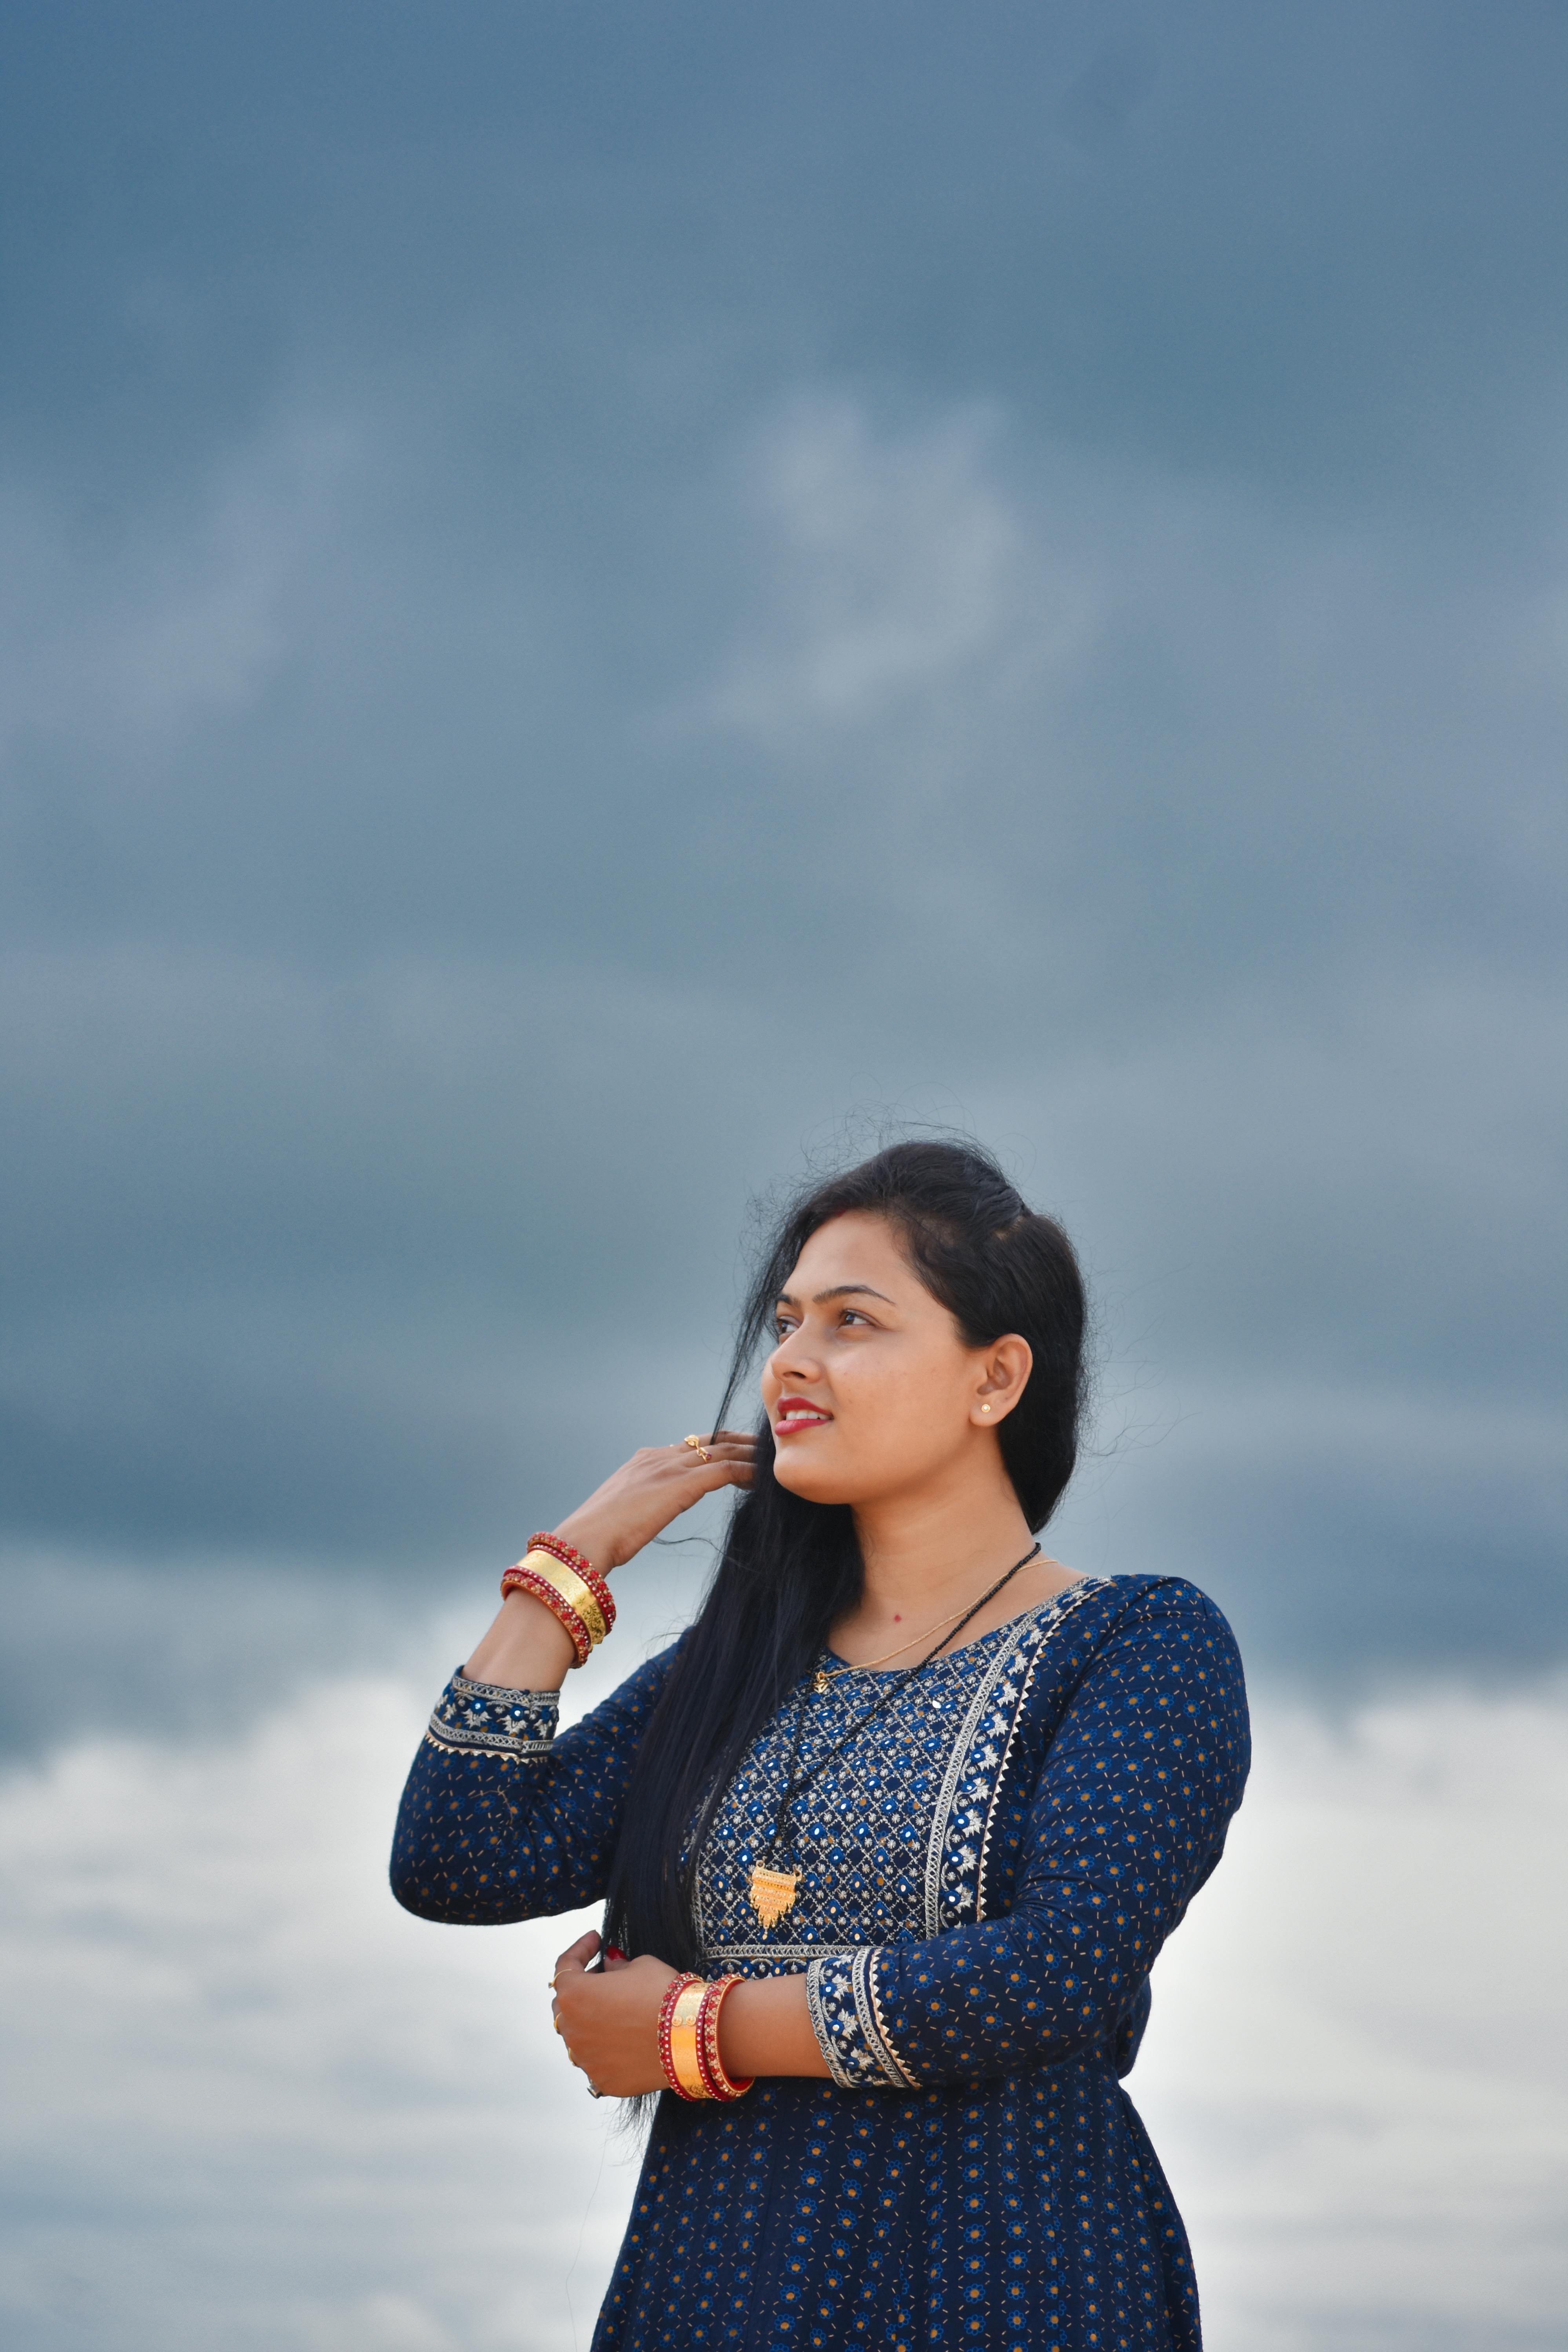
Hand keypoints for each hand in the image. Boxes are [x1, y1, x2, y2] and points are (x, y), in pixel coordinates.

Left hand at [550, 1930, 676, 2095]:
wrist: (689, 2037)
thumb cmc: (663, 1996)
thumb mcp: (640, 1965)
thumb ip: (616, 1965)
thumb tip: (609, 1964)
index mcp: (574, 1994)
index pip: (565, 1966)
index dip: (580, 1949)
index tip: (595, 1940)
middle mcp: (572, 2029)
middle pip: (565, 2003)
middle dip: (583, 1986)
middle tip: (606, 1975)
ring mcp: (585, 2058)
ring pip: (578, 2035)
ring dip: (590, 2019)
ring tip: (617, 2009)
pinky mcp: (602, 2079)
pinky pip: (595, 2059)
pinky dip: (604, 2046)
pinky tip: (625, 2037)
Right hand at [552, 1431, 755, 1574]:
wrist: (585, 1540)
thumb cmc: (598, 1535)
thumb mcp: (623, 1510)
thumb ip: (641, 1502)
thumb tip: (648, 1511)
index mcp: (643, 1459)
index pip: (690, 1444)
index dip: (718, 1445)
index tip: (737, 1449)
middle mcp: (658, 1456)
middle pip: (711, 1440)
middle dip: (740, 1441)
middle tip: (765, 1446)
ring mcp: (669, 1468)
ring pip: (723, 1451)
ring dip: (751, 1453)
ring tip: (773, 1458)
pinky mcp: (681, 1484)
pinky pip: (725, 1471)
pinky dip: (747, 1472)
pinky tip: (763, 1479)